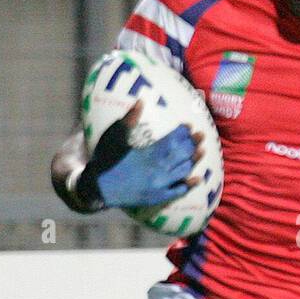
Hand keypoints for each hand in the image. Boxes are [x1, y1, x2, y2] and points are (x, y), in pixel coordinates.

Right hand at [79, 100, 201, 209]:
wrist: (97, 188)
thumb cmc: (105, 159)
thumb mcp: (114, 136)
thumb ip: (129, 119)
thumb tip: (140, 101)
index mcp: (149, 154)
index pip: (172, 141)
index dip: (182, 133)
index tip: (189, 126)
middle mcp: (157, 169)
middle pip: (181, 155)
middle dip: (192, 143)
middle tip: (201, 135)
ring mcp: (159, 185)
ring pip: (182, 171)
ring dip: (193, 160)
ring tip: (201, 151)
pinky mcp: (157, 197)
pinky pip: (177, 192)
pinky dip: (188, 185)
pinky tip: (197, 179)